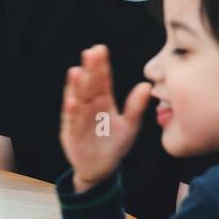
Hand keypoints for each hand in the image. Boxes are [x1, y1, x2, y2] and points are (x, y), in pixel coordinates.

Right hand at [61, 44, 150, 192]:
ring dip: (76, 87)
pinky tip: (71, 100)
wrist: (101, 168)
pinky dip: (71, 112)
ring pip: (78, 100)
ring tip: (77, 71)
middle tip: (90, 52)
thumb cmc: (114, 144)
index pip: (102, 81)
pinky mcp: (71, 134)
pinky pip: (72, 122)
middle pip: (89, 85)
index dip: (101, 66)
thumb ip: (135, 106)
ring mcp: (78, 119)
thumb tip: (146, 85)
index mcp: (103, 103)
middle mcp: (89, 108)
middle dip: (89, 70)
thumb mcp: (130, 125)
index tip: (100, 49)